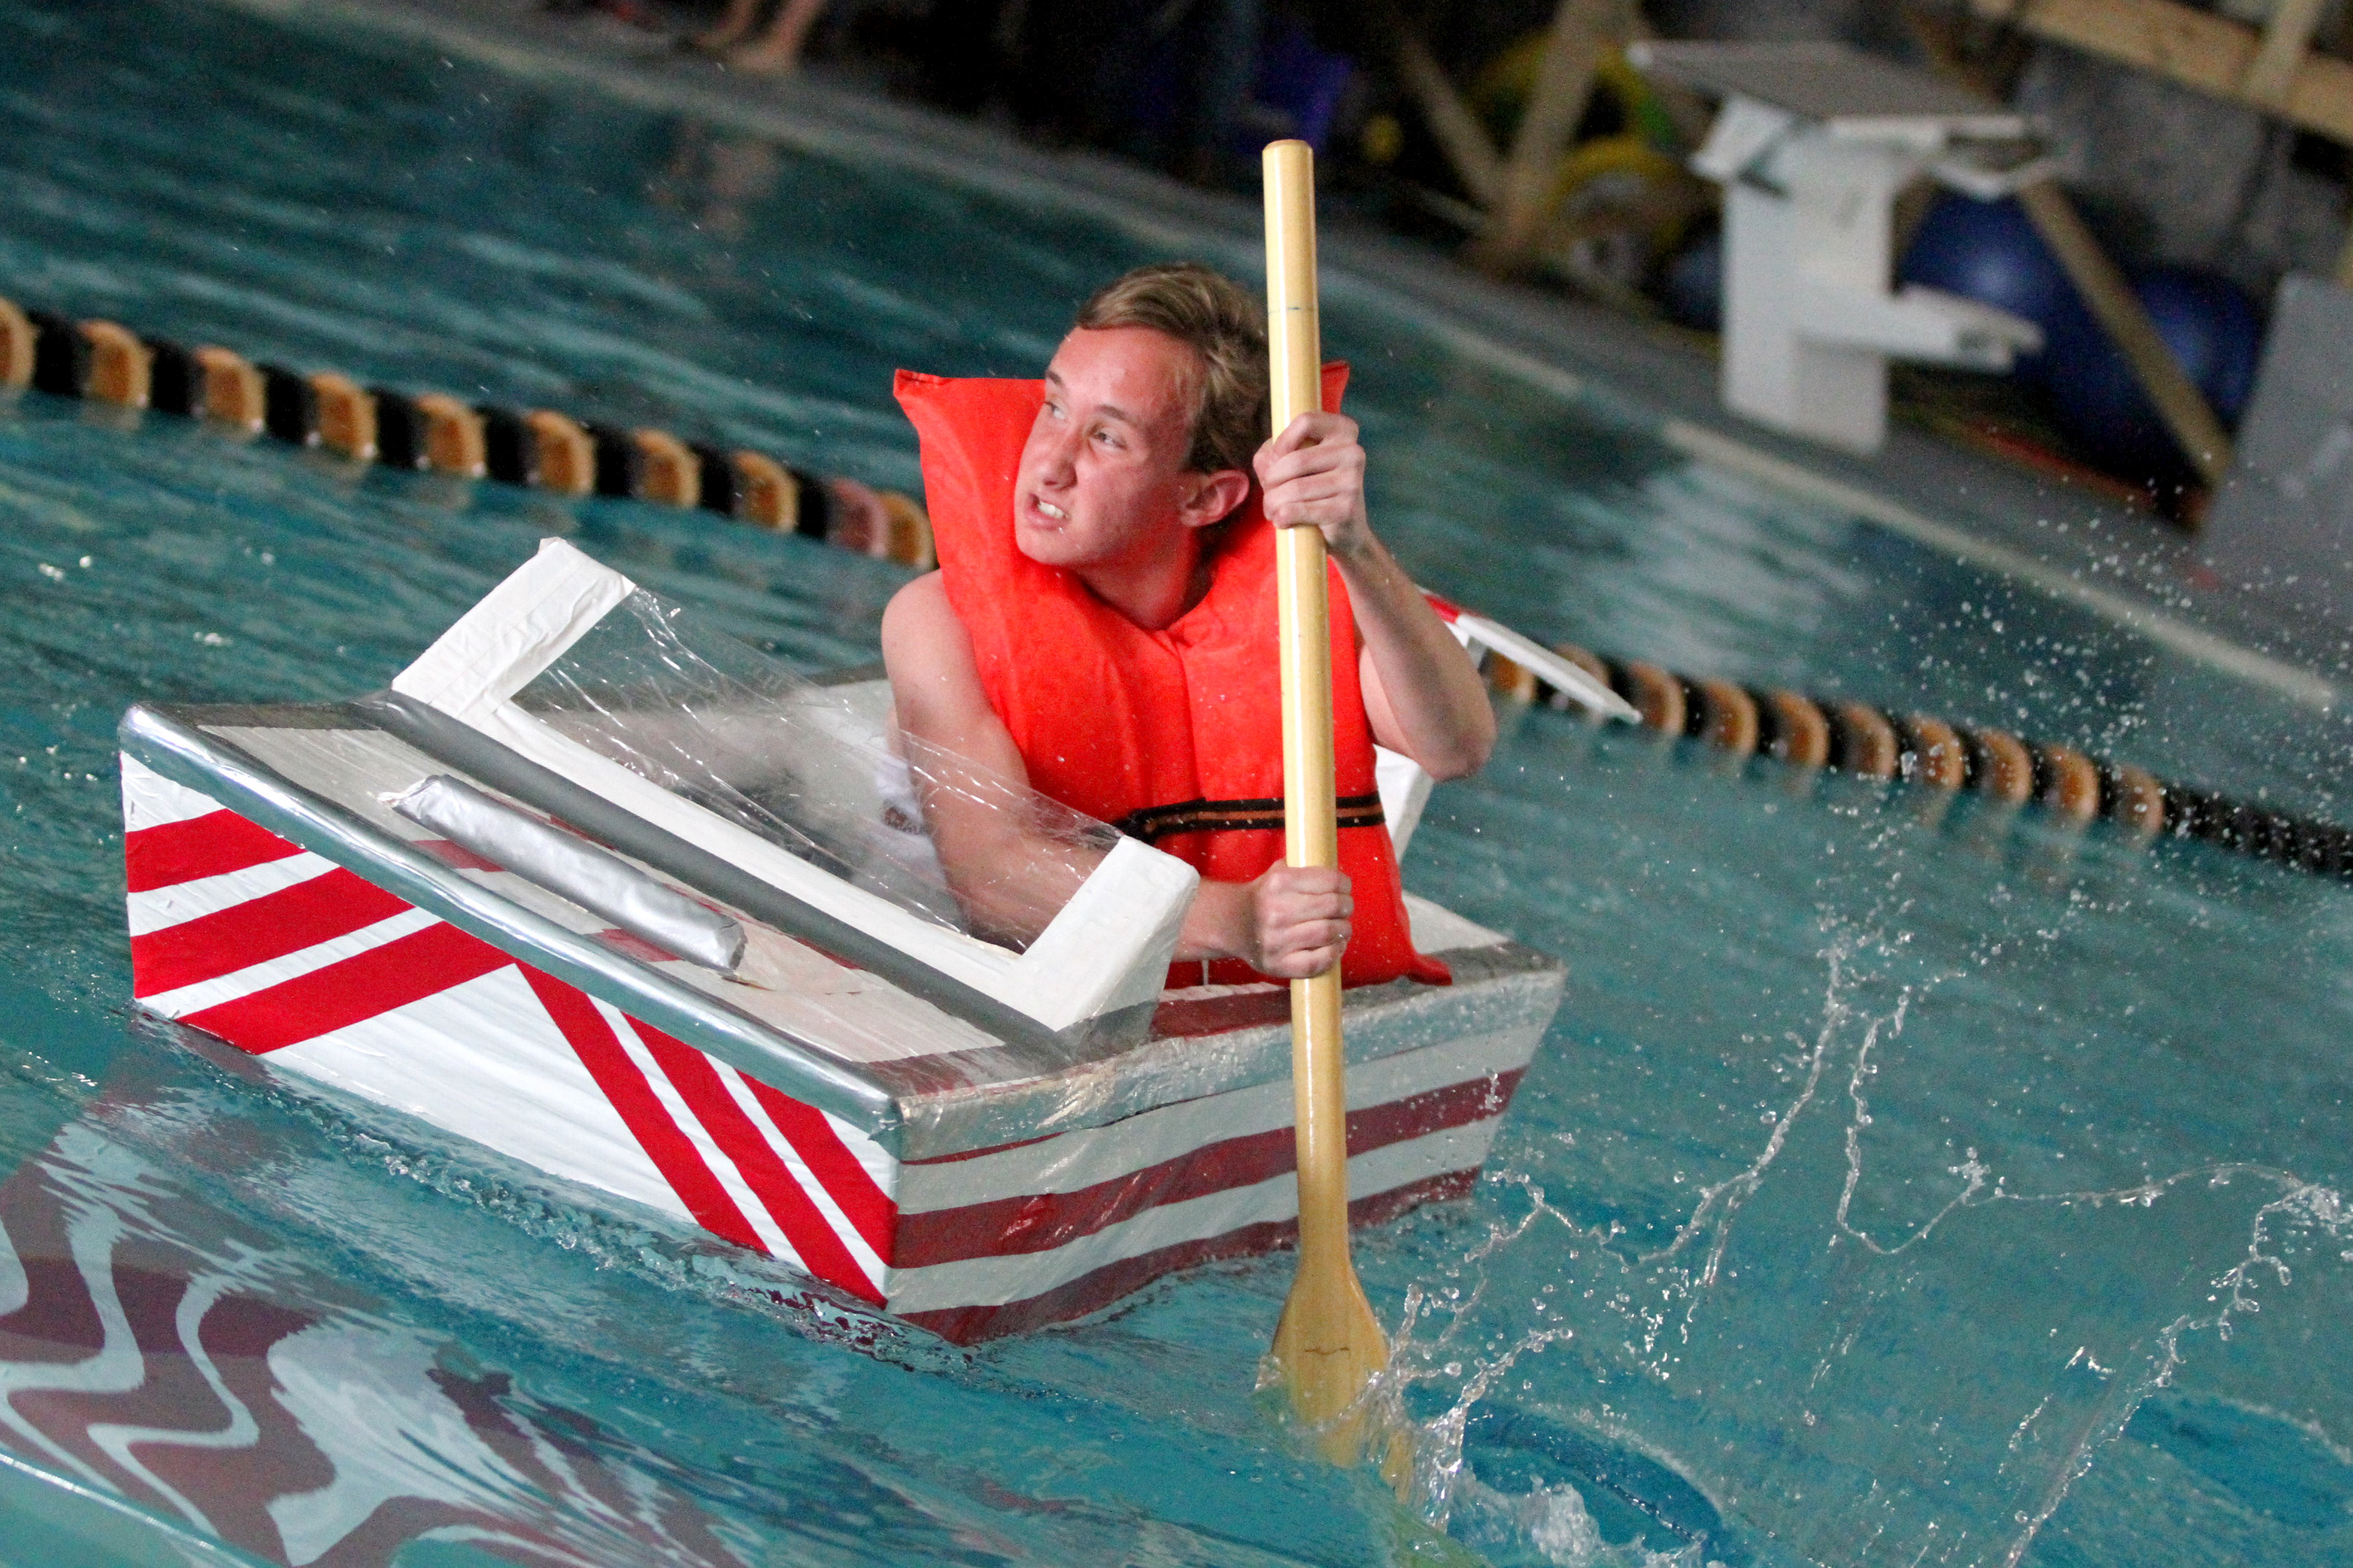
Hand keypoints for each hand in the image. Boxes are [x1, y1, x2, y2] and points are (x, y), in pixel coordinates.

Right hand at [1246, 863, 1352, 978]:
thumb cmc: (1263, 897)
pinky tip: (1335, 946)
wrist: (1231, 924)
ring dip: (1343, 930)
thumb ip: (1303, 869)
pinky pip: (1318, 961)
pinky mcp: (1278, 964)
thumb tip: (1337, 876)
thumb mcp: (1276, 873)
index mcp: (1280, 882)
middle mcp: (1277, 911)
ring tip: (1342, 928)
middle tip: (1345, 909)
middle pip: (1333, 906)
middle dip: (1346, 907)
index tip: (1345, 889)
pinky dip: (1334, 953)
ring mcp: (1277, 940)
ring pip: (1329, 933)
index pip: (1330, 881)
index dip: (1344, 885)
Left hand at [1255, 411, 1371, 561]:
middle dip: (1271, 481)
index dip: (1281, 443)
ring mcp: (1353, 480)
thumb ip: (1273, 453)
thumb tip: (1267, 461)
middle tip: (1269, 496)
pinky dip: (1281, 517)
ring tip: (1272, 511)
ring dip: (1272, 503)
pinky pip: (1299, 510)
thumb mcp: (1293, 464)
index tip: (1275, 462)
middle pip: (1295, 460)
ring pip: (1294, 488)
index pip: (1306, 421)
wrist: (1345, 531)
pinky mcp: (1347, 508)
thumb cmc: (1314, 491)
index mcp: (1344, 431)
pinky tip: (1282, 520)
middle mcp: (1353, 452)